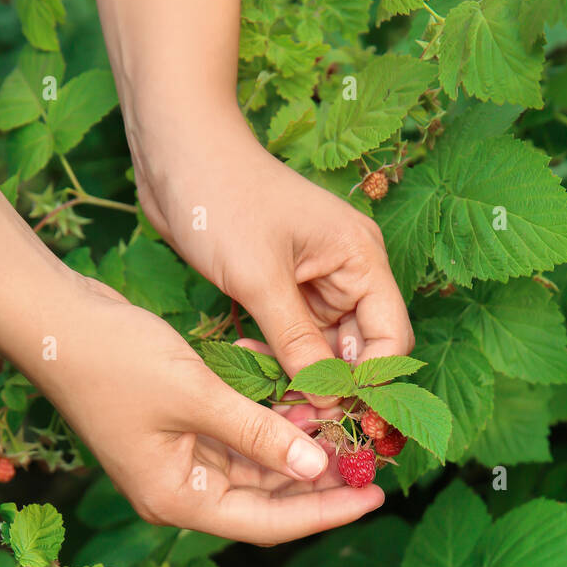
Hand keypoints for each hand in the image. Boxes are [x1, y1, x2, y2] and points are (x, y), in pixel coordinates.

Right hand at [32, 276, 384, 543]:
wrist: (52, 320)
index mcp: (179, 499)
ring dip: (297, 444)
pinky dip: (269, 419)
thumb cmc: (114, 358)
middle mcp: (181, 491)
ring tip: (344, 423)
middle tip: (371, 459)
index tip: (375, 498)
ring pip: (257, 466)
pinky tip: (300, 397)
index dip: (325, 511)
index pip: (269, 523)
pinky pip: (238, 435)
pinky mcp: (179, 431)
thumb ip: (260, 432)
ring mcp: (179, 462)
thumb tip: (318, 464)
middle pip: (267, 499)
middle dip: (319, 477)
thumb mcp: (198, 393)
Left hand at [133, 113, 413, 385]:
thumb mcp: (260, 279)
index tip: (337, 414)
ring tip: (264, 388)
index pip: (392, 338)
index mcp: (361, 258)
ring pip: (325, 350)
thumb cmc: (221, 198)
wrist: (175, 152)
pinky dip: (278, 357)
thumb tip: (327, 399)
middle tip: (295, 412)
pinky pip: (295, 339)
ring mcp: (316, 281)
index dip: (373, 381)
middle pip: (361, 350)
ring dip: (300, 374)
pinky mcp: (285, 289)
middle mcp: (349, 271)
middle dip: (333, 385)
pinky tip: (248, 360)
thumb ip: (297, 343)